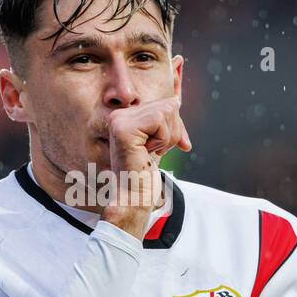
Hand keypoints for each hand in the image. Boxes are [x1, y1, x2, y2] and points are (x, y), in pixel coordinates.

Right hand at [100, 98, 190, 239]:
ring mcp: (119, 120)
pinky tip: (146, 153)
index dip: (176, 127)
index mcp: (126, 116)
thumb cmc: (146, 174)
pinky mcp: (123, 128)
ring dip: (167, 138)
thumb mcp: (159, 141)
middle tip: (155, 151)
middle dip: (172, 132)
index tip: (171, 147)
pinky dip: (162, 140)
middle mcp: (119, 115)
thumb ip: (166, 121)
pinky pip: (160, 120)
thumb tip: (177, 99)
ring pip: (167, 111)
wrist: (134, 197)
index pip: (166, 105)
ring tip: (149, 152)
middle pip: (169, 105)